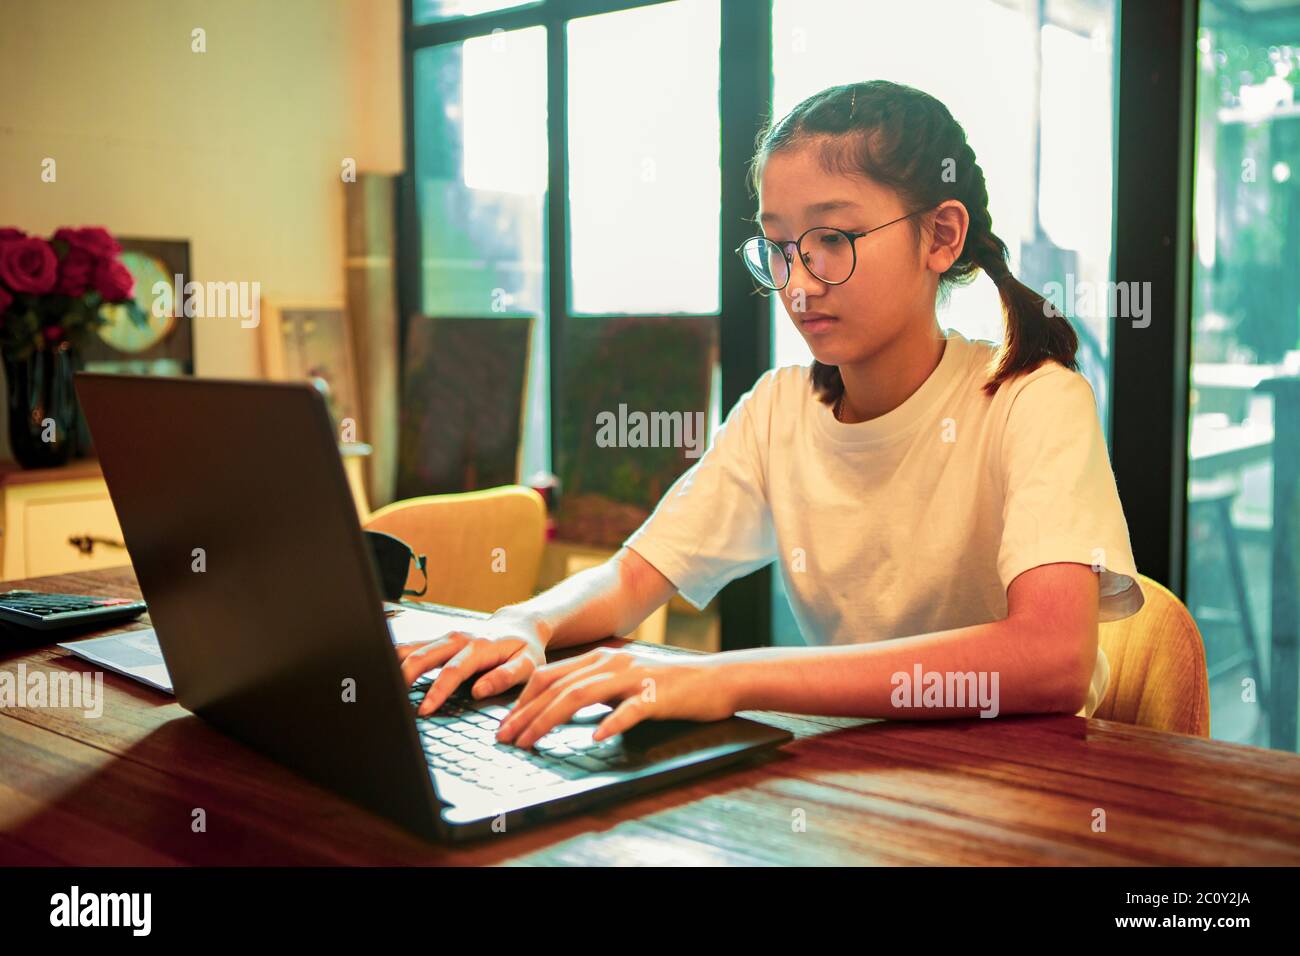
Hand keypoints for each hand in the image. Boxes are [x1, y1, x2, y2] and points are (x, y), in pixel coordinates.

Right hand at [395, 609, 549, 715]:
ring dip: (392, 666)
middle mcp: (457, 639)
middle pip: (421, 656)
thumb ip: (505, 677)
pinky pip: (409, 647)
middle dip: (403, 678)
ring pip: (409, 648)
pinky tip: (380, 672)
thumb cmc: (524, 649)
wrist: (518, 626)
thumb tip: (479, 690)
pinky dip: (392, 659)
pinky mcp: (436, 640)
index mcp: (479, 647)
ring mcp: (443, 637)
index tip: (424, 710)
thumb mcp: (528, 665)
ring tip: (379, 688)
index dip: (436, 691)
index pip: (452, 671)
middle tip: (391, 702)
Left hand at [495, 645, 737, 748]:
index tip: (504, 725)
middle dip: (526, 713)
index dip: (521, 700)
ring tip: (530, 742)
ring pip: (581, 695)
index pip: (549, 675)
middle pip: (557, 686)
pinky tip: (597, 738)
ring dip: (550, 719)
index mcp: (600, 658)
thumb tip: (557, 707)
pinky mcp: (656, 695)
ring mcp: (632, 677)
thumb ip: (594, 688)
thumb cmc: (667, 686)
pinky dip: (611, 723)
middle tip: (505, 739)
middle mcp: (611, 662)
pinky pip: (630, 710)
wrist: (714, 679)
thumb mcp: (622, 682)